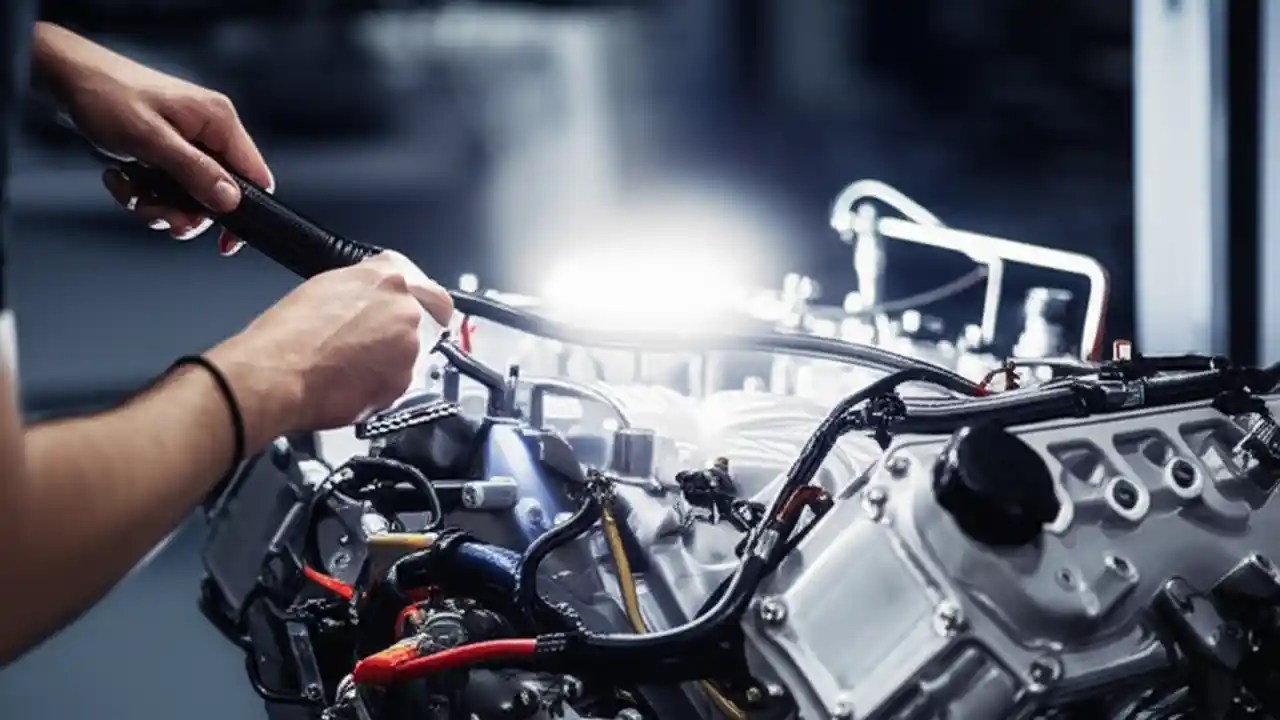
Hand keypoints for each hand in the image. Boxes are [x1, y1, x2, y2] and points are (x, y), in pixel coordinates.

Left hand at [32, 22, 269, 252]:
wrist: (64, 78)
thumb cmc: (105, 96)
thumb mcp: (151, 139)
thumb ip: (195, 171)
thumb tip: (232, 201)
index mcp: (219, 122)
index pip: (255, 176)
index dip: (245, 212)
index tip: (225, 242)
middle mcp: (208, 133)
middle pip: (218, 195)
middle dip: (184, 212)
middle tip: (157, 214)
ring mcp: (187, 144)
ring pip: (188, 198)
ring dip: (157, 205)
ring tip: (130, 190)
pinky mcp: (166, 153)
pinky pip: (166, 190)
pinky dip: (142, 193)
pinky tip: (120, 177)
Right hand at [206, 252, 453, 448]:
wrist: (275, 373)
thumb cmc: (288, 333)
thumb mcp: (326, 286)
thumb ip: (365, 288)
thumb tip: (373, 297)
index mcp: (388, 277)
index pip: (430, 290)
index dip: (424, 305)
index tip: (421, 316)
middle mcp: (405, 309)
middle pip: (424, 324)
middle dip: (403, 335)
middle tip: (370, 346)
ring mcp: (408, 347)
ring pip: (411, 355)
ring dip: (390, 361)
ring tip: (350, 366)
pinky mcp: (402, 383)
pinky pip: (398, 383)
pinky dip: (380, 385)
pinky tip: (349, 382)